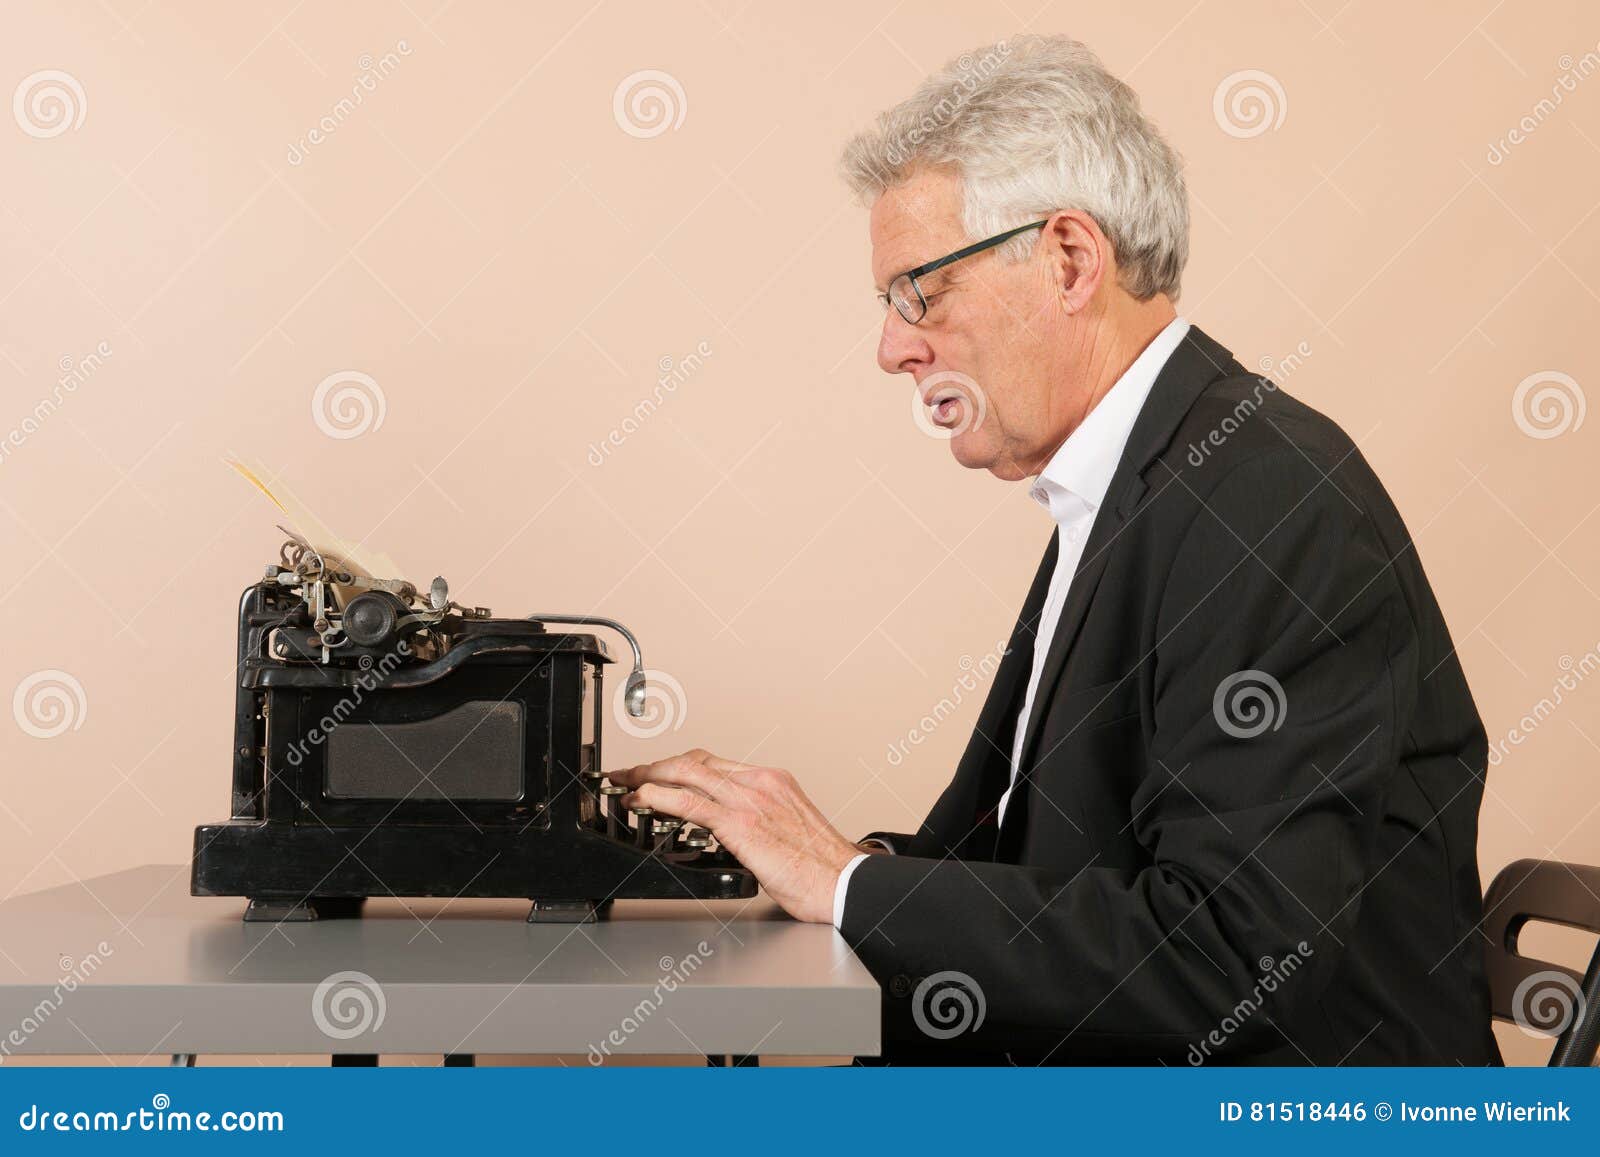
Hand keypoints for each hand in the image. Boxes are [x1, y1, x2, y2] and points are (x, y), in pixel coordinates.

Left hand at [606, 748, 859, 923]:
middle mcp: (760, 782)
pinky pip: (688, 802)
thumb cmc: (823, 868)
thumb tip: (731, 831)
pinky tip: (640, 799)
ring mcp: (749, 799)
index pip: (715, 763)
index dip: (681, 766)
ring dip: (648, 775)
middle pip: (695, 760)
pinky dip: (657, 796)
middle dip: (657, 764)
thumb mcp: (789, 829)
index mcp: (773, 781)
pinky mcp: (740, 824)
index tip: (662, 773)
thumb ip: (759, 821)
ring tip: (626, 785)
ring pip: (686, 772)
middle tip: (631, 774)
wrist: (844, 883)